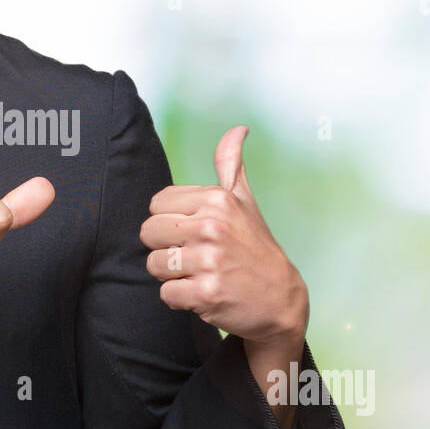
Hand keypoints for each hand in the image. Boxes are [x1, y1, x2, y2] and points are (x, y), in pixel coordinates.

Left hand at [140, 125, 308, 346]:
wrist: (281, 299)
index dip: (169, 221)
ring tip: (199, 274)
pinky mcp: (206, 293)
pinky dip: (180, 299)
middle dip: (165, 248)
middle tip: (194, 255)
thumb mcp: (245, 202)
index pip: (156, 204)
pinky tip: (203, 292)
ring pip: (154, 264)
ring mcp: (209, 261)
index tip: (192, 232)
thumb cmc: (256, 248)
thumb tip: (238, 129)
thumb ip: (231, 165)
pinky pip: (166, 294)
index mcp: (216, 200)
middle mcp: (212, 226)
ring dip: (172, 275)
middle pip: (149, 233)